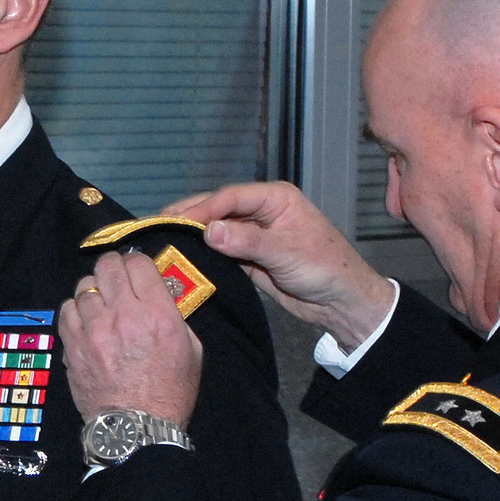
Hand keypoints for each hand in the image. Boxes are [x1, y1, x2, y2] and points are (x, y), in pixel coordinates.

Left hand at [59, 250, 202, 426]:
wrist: (136, 428)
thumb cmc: (170, 393)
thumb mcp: (192, 351)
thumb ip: (174, 317)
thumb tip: (158, 298)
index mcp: (157, 313)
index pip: (139, 263)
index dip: (138, 264)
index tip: (137, 274)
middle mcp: (123, 314)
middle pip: (107, 265)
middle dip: (113, 268)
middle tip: (116, 280)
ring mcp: (93, 329)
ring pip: (83, 285)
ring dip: (93, 291)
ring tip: (99, 305)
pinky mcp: (73, 345)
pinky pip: (66, 310)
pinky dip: (75, 310)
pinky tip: (85, 321)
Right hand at [165, 181, 397, 351]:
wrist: (342, 303)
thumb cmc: (326, 269)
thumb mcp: (286, 253)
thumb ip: (247, 242)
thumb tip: (209, 230)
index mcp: (275, 199)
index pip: (230, 197)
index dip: (202, 207)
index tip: (176, 219)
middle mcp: (262, 212)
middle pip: (219, 210)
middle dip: (190, 216)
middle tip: (158, 225)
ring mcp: (255, 236)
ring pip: (217, 231)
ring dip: (194, 236)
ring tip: (163, 241)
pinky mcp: (250, 258)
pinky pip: (222, 253)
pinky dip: (204, 255)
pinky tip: (183, 258)